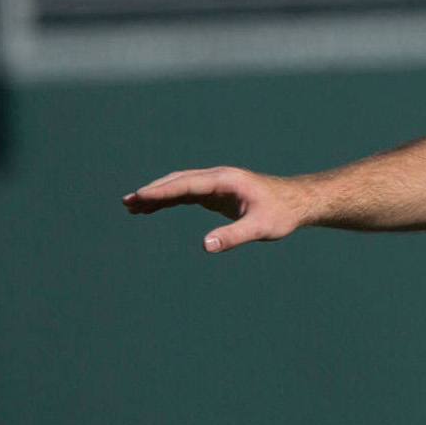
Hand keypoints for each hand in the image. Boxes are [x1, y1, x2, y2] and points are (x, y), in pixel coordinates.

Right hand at [122, 166, 310, 252]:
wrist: (298, 202)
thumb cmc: (282, 213)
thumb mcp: (261, 227)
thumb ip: (234, 236)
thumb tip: (205, 246)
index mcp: (226, 180)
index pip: (187, 184)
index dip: (162, 191)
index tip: (140, 196)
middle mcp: (218, 178)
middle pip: (179, 182)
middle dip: (153, 191)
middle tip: (127, 203)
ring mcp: (216, 185)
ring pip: (180, 187)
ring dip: (157, 195)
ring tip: (131, 208)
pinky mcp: (217, 194)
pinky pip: (186, 194)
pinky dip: (169, 200)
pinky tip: (152, 209)